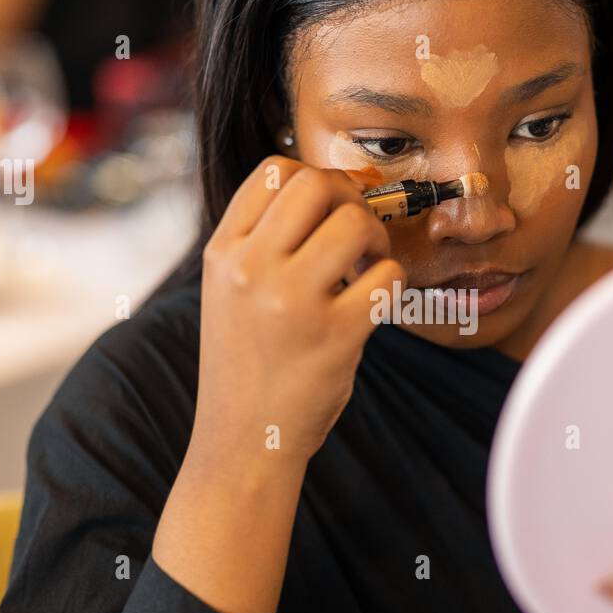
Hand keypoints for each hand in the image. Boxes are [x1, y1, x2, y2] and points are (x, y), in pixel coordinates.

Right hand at [189, 155, 404, 467]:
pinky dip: (390, 284)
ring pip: (356, 223)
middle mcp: (250, 269)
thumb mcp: (229, 290)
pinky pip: (386, 277)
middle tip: (357, 234)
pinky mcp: (335, 336)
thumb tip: (335, 186)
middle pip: (317, 184)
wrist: (243, 441)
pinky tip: (373, 304)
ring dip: (377, 239)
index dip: (316, 179)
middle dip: (351, 199)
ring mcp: (292, 302)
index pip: (274, 171)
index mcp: (223, 253)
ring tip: (368, 267)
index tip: (330, 208)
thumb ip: (264, 240)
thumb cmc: (248, 361)